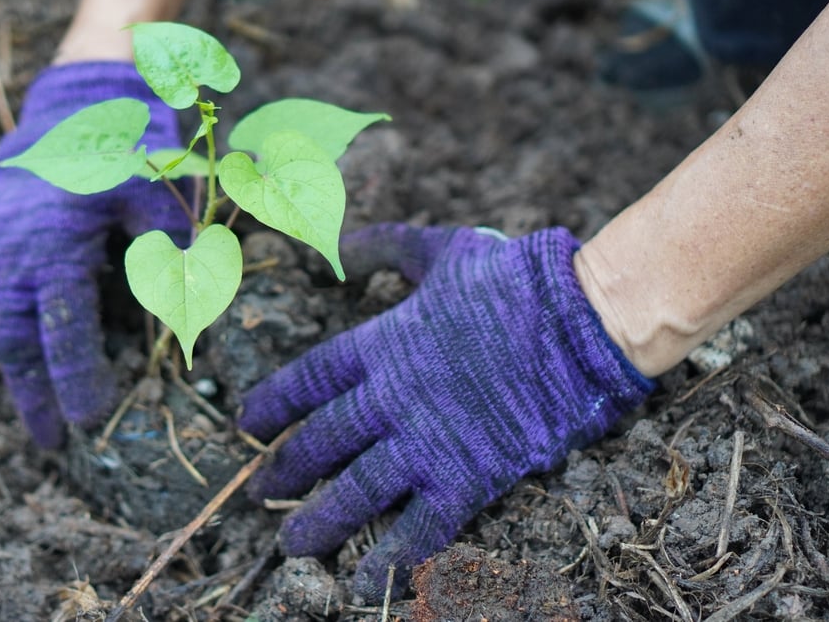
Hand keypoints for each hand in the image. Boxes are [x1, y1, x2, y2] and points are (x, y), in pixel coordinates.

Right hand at [0, 62, 188, 446]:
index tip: (90, 420)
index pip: (63, 335)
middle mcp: (9, 257)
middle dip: (34, 397)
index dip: (76, 382)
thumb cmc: (123, 156)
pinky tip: (11, 354)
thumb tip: (191, 325)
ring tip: (35, 410)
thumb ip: (170, 262)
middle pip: (17, 346)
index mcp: (54, 251)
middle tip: (51, 442)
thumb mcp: (157, 200)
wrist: (70, 109)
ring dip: (13, 371)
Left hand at [238, 223, 653, 600]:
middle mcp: (392, 397)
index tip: (249, 425)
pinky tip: (363, 581)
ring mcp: (427, 441)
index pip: (309, 380)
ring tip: (291, 542)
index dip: (274, 404)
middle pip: (323, 441)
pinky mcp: (468, 477)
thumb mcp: (438, 250)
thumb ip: (384, 248)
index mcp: (382, 343)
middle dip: (287, 469)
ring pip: (357, 491)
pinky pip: (419, 528)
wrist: (580, 320)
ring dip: (320, 520)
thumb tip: (341, 246)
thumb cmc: (513, 278)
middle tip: (261, 491)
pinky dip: (390, 558)